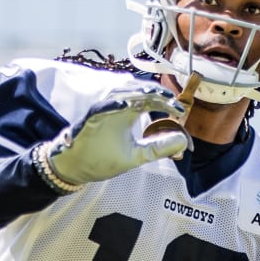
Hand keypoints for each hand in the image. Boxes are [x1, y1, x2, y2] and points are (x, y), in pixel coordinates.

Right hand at [46, 81, 188, 185]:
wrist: (76, 167)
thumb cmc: (103, 158)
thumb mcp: (137, 155)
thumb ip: (158, 147)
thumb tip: (183, 140)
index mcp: (129, 113)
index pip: (151, 101)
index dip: (167, 103)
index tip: (181, 111)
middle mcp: (117, 107)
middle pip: (138, 92)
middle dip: (156, 93)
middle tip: (172, 100)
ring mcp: (103, 110)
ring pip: (121, 93)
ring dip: (136, 93)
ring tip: (153, 94)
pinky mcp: (89, 117)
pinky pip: (101, 107)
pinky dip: (111, 104)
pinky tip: (125, 104)